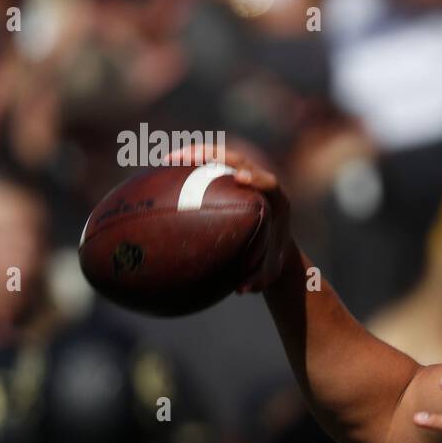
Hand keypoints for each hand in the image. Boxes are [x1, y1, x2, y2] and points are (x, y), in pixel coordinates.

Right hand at [165, 142, 293, 292]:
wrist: (274, 247)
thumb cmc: (271, 261)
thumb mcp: (269, 273)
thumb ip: (259, 279)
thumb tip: (241, 289)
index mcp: (278, 203)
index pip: (270, 183)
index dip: (257, 177)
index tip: (241, 178)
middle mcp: (262, 184)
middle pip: (241, 160)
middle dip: (216, 155)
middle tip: (190, 159)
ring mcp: (245, 177)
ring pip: (221, 158)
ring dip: (196, 153)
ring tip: (168, 158)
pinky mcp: (230, 178)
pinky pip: (209, 167)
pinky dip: (188, 166)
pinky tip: (163, 171)